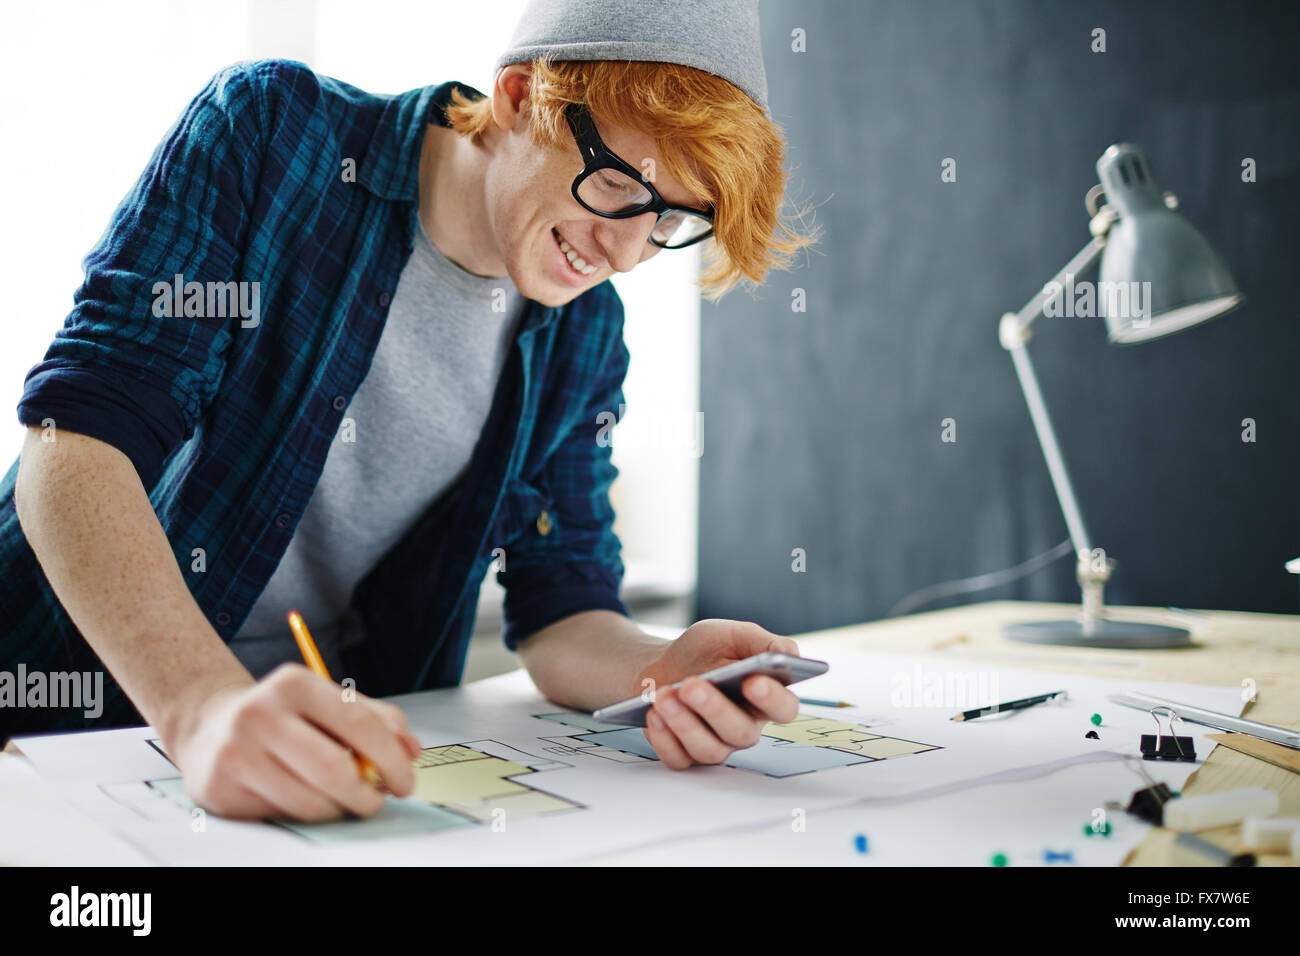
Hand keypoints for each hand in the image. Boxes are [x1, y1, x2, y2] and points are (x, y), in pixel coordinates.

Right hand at [168, 664, 422, 820]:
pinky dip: (305, 814)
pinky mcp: (220, 788)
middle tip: (378, 801)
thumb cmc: (283, 716)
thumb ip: (376, 719)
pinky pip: (283, 815)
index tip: (406, 780)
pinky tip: (303, 797)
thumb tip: (413, 751)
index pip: (358, 724)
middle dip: (367, 794)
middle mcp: (260, 714)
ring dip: (338, 809)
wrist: (208, 727)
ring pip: (310, 801)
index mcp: (295, 684)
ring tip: (342, 799)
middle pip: (335, 770)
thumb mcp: (326, 702)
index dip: (391, 758)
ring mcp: (236, 752)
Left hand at [635, 619, 800, 769]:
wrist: (662, 665)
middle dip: (715, 709)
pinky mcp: (686, 755)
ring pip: (710, 749)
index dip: (772, 699)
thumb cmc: (702, 652)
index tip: (752, 681)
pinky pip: (679, 758)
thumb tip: (787, 654)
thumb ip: (762, 642)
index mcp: (764, 698)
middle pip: (741, 732)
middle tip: (691, 686)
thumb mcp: (731, 635)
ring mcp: (716, 744)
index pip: (784, 708)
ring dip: (684, 723)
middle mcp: (744, 726)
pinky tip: (654, 715)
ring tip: (664, 696)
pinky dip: (664, 739)